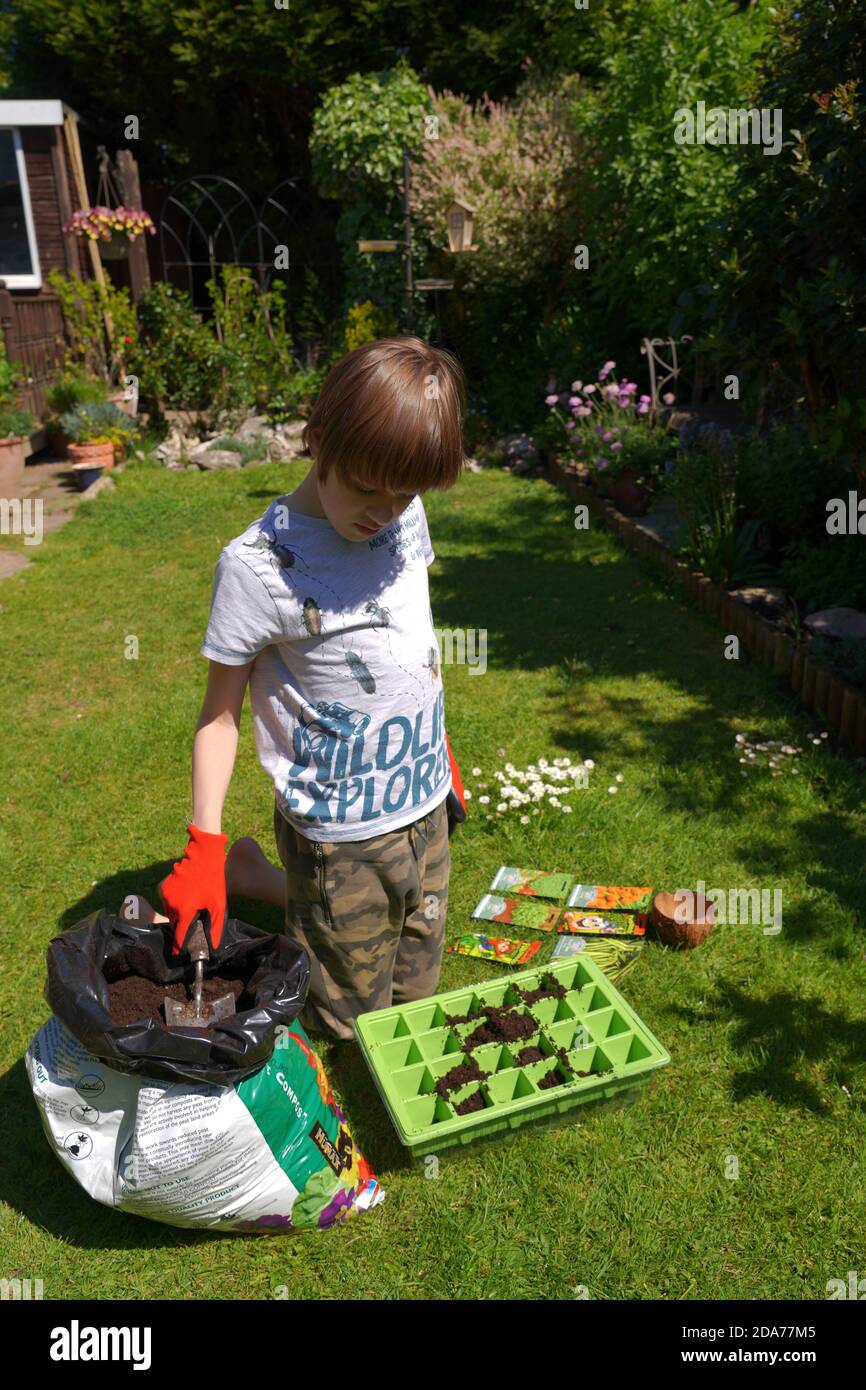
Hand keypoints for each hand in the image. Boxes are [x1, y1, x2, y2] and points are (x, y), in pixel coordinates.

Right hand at [159, 823, 228, 955]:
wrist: (202, 856)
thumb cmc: (213, 880)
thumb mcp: (217, 905)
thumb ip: (214, 927)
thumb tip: (215, 946)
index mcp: (185, 910)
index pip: (178, 935)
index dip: (178, 946)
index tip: (178, 955)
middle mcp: (171, 904)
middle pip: (174, 925)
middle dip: (180, 928)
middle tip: (190, 928)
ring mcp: (165, 895)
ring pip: (169, 914)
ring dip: (177, 917)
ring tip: (190, 911)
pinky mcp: (162, 887)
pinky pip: (166, 903)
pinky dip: (174, 905)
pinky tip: (186, 899)